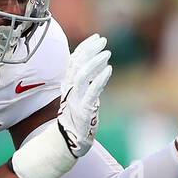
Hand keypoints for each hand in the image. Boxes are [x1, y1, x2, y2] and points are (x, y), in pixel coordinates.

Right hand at [57, 34, 112, 157]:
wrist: (70, 140)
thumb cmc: (78, 117)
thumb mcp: (81, 94)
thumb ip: (88, 79)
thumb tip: (100, 62)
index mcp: (67, 84)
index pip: (73, 60)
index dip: (84, 47)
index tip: (96, 37)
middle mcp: (69, 89)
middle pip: (76, 64)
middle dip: (90, 50)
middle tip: (103, 40)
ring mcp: (76, 99)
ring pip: (82, 75)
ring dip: (94, 62)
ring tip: (107, 52)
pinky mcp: (84, 110)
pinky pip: (91, 91)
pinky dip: (99, 78)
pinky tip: (109, 69)